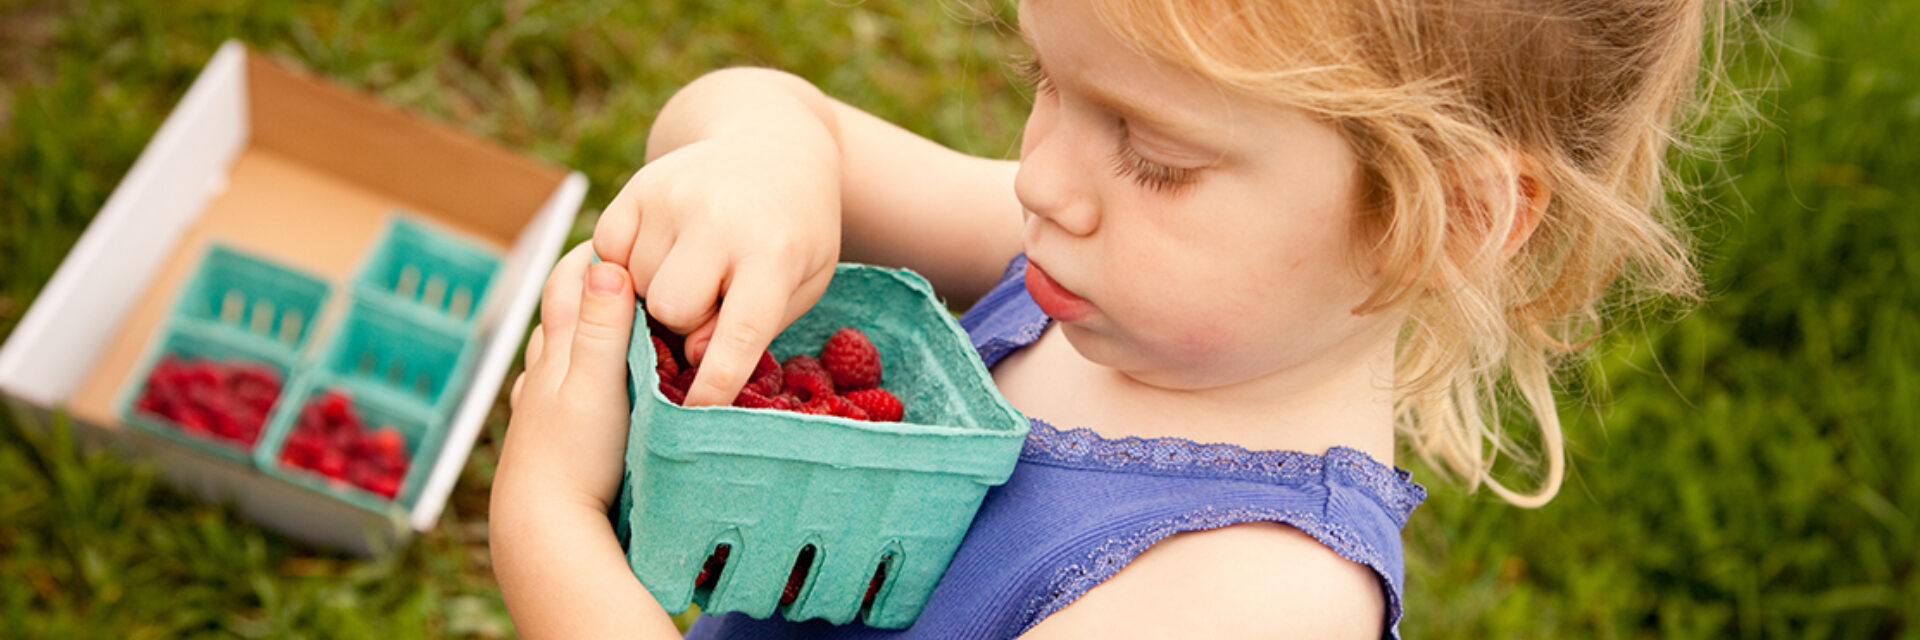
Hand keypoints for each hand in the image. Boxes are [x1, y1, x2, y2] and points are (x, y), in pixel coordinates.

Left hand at [491, 242, 678, 637]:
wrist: (544, 531)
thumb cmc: (576, 458)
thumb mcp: (598, 385)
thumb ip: (603, 328)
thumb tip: (606, 264)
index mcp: (556, 351)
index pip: (567, 281)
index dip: (594, 251)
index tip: (628, 230)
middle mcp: (541, 372)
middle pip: (560, 311)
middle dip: (589, 284)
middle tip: (631, 267)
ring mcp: (539, 407)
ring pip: (556, 351)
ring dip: (580, 328)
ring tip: (613, 320)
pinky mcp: (545, 441)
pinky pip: (558, 391)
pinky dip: (573, 372)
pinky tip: (580, 384)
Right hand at [593, 132, 840, 407]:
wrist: (772, 144)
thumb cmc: (791, 232)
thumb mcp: (802, 280)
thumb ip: (755, 325)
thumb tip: (690, 358)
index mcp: (773, 252)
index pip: (738, 334)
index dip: (715, 384)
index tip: (697, 418)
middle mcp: (720, 219)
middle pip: (671, 311)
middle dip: (685, 321)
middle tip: (710, 300)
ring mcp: (673, 196)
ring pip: (635, 287)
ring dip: (657, 291)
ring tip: (692, 267)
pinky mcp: (638, 185)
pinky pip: (607, 253)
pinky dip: (626, 264)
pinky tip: (662, 250)